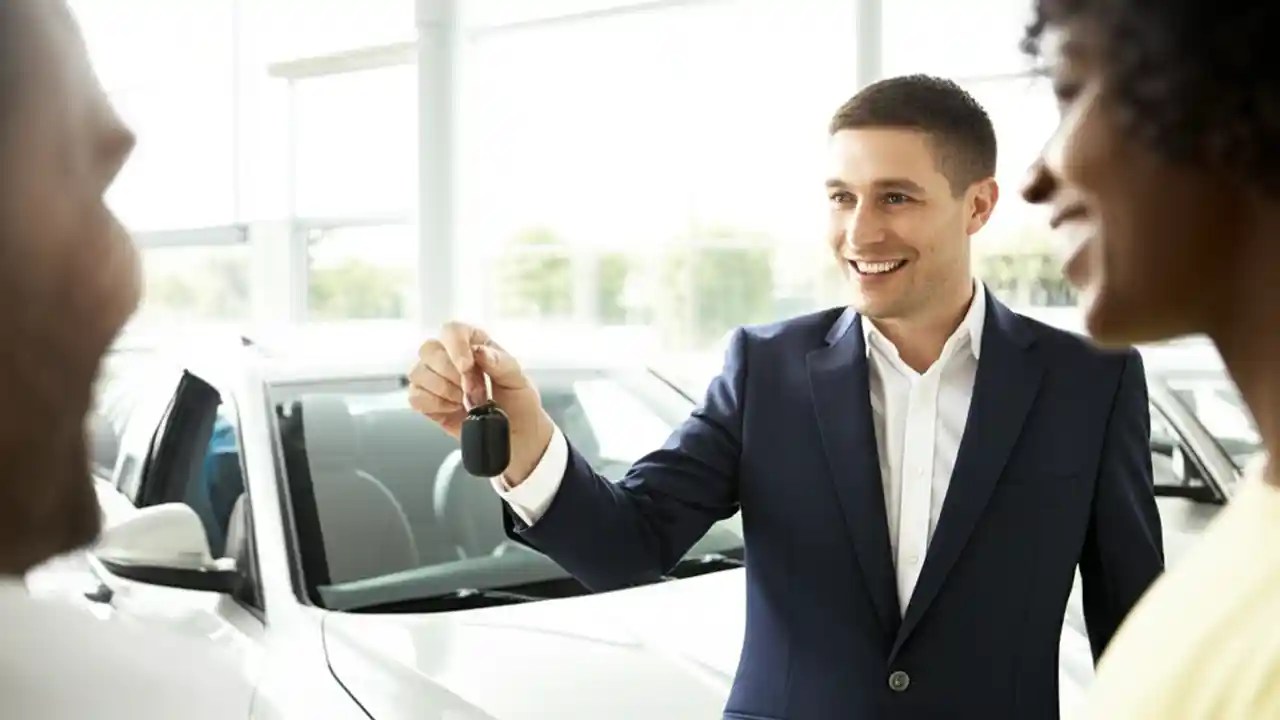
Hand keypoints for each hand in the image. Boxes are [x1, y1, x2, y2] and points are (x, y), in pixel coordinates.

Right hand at [408, 322, 553, 484]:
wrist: (516, 437)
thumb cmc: (519, 404)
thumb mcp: (519, 381)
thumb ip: (501, 363)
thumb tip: (479, 351)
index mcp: (474, 343)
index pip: (452, 330)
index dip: (455, 346)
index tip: (467, 367)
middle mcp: (450, 355)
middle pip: (429, 349)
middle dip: (452, 375)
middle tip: (474, 392)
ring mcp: (434, 377)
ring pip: (418, 372)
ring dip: (444, 391)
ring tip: (466, 402)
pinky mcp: (426, 400)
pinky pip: (415, 396)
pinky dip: (434, 405)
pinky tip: (453, 409)